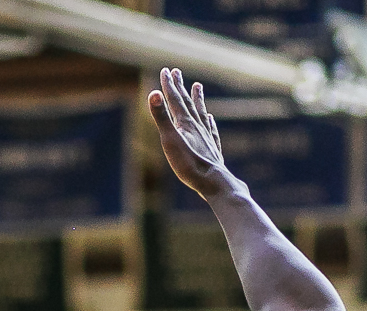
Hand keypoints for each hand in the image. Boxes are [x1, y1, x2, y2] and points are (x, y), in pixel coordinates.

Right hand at [148, 67, 230, 201]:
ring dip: (198, 99)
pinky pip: (211, 130)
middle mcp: (197, 126)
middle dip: (180, 87)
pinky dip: (209, 121)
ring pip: (201, 113)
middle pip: (188, 103)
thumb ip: (161, 117)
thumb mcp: (170, 140)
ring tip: (198, 86)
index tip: (165, 71)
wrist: (213, 182)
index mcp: (185, 123)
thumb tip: (153, 93)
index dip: (169, 85)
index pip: (175, 100)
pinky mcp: (212, 150)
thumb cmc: (189, 164)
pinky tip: (210, 118)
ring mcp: (206, 137)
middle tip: (177, 72)